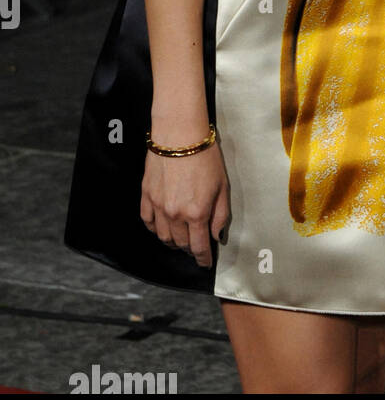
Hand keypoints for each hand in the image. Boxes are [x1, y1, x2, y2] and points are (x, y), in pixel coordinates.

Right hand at [140, 140, 228, 267]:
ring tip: (181, 240)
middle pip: (181, 244)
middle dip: (190, 249)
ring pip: (163, 237)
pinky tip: (163, 228)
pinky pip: (148, 222)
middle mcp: (175, 214)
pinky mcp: (146, 196)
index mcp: (197, 213)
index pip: (199, 246)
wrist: (179, 136)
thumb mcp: (222, 186)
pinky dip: (156, 229)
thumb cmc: (205, 157)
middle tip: (196, 247)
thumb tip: (217, 236)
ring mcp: (158, 207)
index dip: (203, 258)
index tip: (205, 263)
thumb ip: (220, 215)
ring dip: (173, 242)